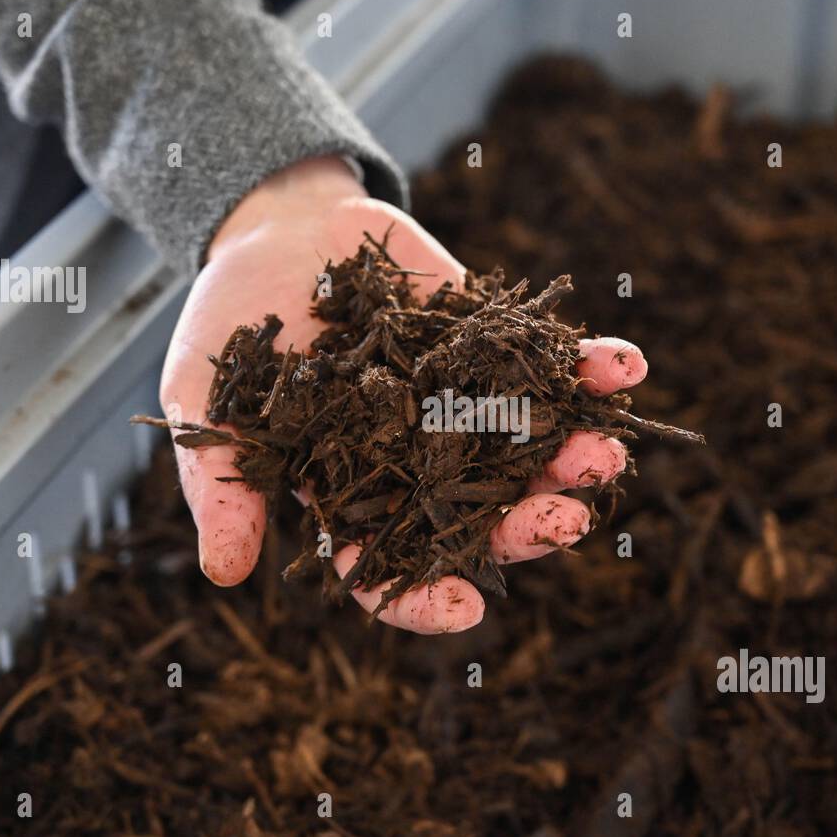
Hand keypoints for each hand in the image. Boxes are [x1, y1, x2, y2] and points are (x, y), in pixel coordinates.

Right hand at [160, 156, 648, 632]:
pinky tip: (625, 366)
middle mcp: (420, 461)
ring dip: (576, 454)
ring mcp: (465, 404)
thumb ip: (223, 486)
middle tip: (569, 519)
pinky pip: (552, 363)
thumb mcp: (211, 401)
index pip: (390, 570)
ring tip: (607, 451)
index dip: (425, 598)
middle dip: (530, 524)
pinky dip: (592, 366)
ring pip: (531, 448)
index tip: (466, 610)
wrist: (281, 227)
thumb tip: (223, 577)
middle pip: (481, 516)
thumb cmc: (235, 324)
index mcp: (354, 494)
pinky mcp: (494, 344)